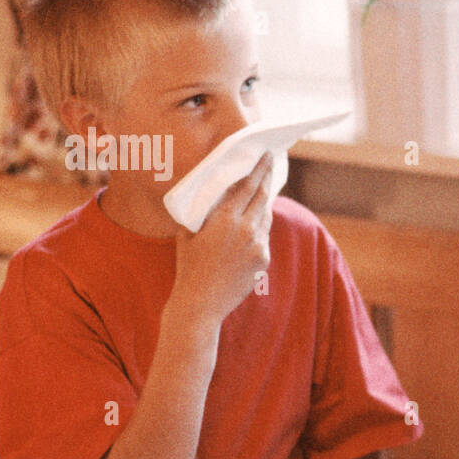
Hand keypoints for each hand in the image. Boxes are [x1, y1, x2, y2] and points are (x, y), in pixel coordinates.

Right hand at [170, 153, 273, 329]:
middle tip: (270, 163)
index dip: (258, 168)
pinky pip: (263, 237)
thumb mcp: (188, 233)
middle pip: (262, 196)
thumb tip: (211, 193)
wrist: (200, 303)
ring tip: (263, 189)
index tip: (265, 154)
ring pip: (265, 216)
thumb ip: (203, 212)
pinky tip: (254, 222)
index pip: (247, 186)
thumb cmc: (188, 267)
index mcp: (225, 219)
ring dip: (264, 202)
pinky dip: (259, 227)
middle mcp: (246, 230)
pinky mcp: (263, 260)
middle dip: (266, 177)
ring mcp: (258, 246)